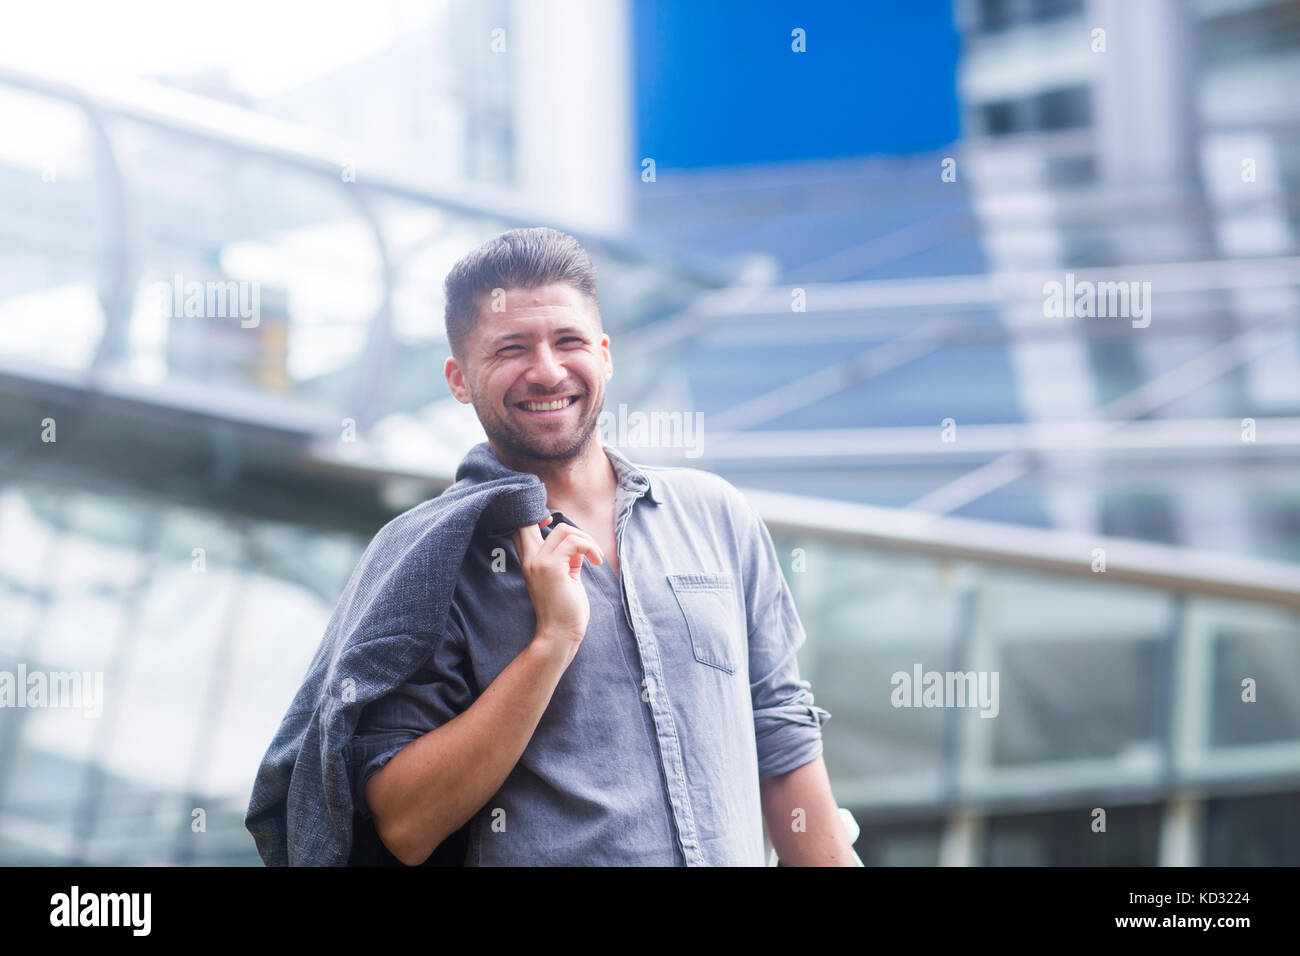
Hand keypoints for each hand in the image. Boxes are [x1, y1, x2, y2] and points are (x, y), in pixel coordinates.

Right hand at [512, 517, 604, 647]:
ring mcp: (539, 562)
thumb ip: (568, 559)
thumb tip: (579, 543)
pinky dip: (589, 547)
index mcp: (530, 562)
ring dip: (586, 539)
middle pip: (540, 521)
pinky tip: (596, 560)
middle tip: (587, 547)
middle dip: (570, 528)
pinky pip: (574, 542)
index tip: (568, 535)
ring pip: (563, 529)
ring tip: (596, 557)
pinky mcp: (551, 567)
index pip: (523, 527)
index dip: (540, 519)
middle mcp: (530, 559)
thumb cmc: (565, 610)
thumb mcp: (566, 577)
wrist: (560, 634)